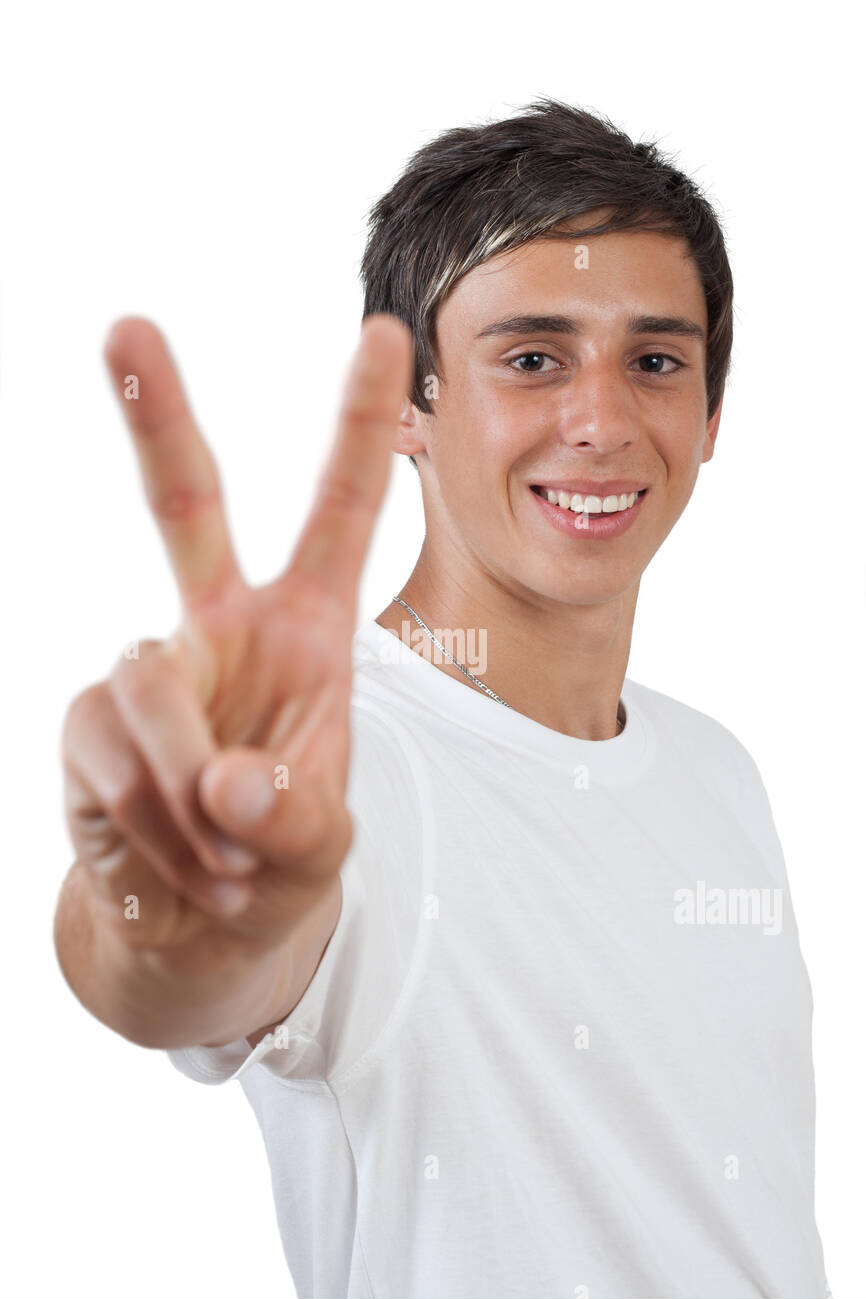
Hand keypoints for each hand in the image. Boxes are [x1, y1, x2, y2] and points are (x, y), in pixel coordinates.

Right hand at [62, 313, 412, 952]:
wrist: (198, 931)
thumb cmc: (276, 856)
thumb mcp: (323, 844)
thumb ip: (296, 817)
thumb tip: (222, 782)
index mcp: (305, 627)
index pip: (340, 512)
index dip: (359, 425)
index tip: (381, 331)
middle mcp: (220, 625)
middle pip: (183, 502)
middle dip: (156, 415)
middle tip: (125, 325)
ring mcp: (147, 669)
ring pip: (150, 683)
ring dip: (190, 792)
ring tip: (229, 865)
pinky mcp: (89, 723)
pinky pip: (115, 760)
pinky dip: (157, 830)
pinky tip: (183, 869)